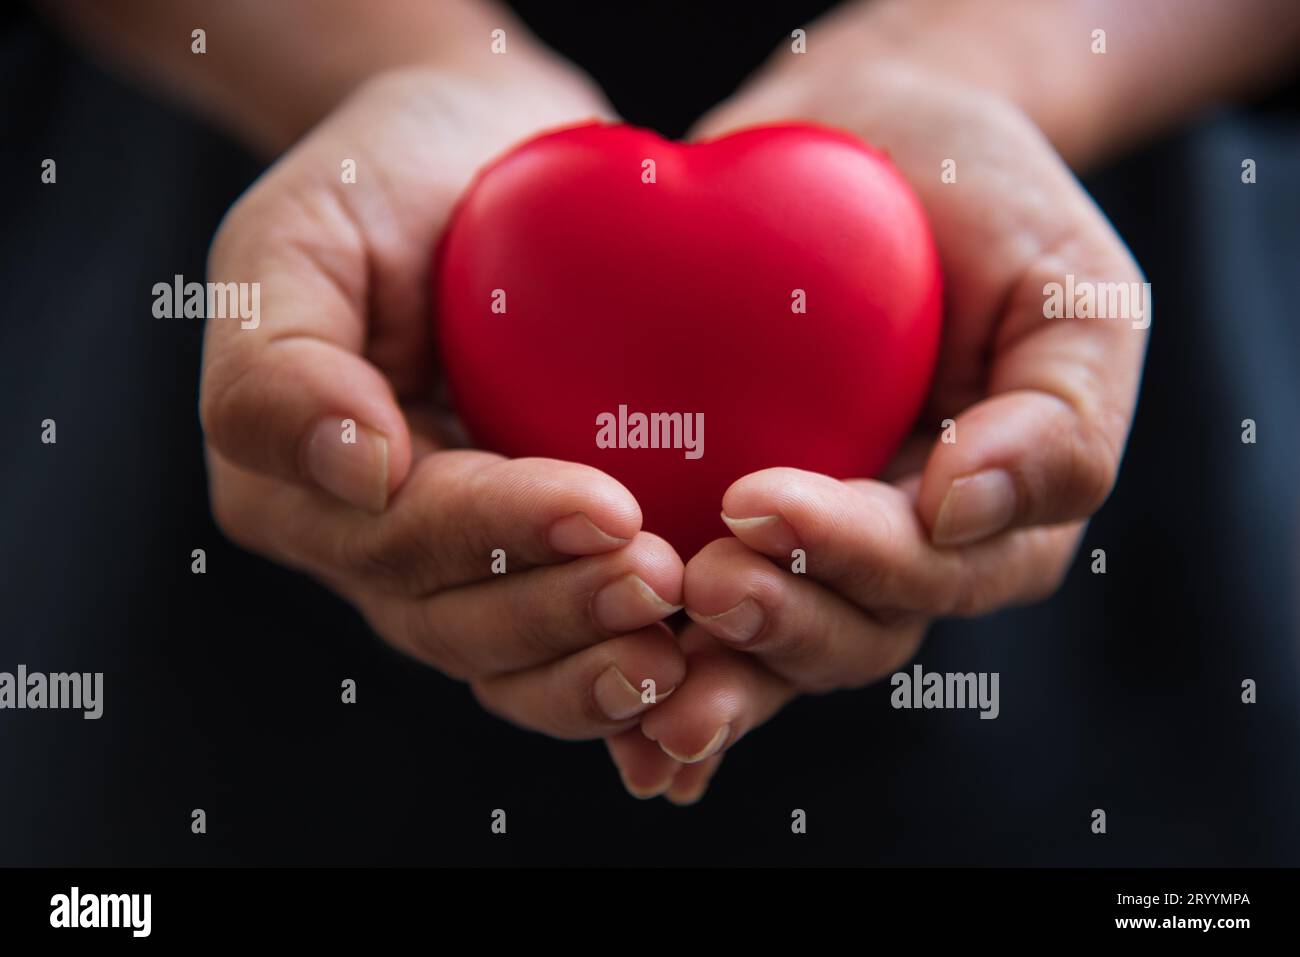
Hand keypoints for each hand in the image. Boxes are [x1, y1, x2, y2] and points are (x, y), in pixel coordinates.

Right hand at [200, 68, 687, 740]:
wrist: (475, 163)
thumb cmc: (379, 182)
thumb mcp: (298, 235)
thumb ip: (281, 361)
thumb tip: (358, 474)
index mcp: (293, 483)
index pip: (397, 535)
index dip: (498, 533)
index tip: (608, 508)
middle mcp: (366, 543)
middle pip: (455, 619)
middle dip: (560, 608)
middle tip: (661, 579)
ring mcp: (448, 562)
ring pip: (508, 653)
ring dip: (593, 654)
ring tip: (682, 642)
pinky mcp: (526, 555)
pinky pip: (561, 639)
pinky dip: (614, 659)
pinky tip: (690, 657)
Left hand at [608, 55, 1147, 800]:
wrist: (868, 145)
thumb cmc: (984, 206)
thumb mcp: (1070, 290)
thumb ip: (1058, 414)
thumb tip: (957, 509)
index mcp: (992, 521)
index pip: (930, 568)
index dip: (849, 554)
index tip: (758, 502)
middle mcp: (901, 555)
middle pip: (848, 634)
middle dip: (775, 627)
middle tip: (699, 585)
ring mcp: (813, 547)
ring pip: (769, 650)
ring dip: (711, 674)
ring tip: (633, 663)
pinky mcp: (728, 522)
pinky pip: (694, 612)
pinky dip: (653, 662)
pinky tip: (611, 723)